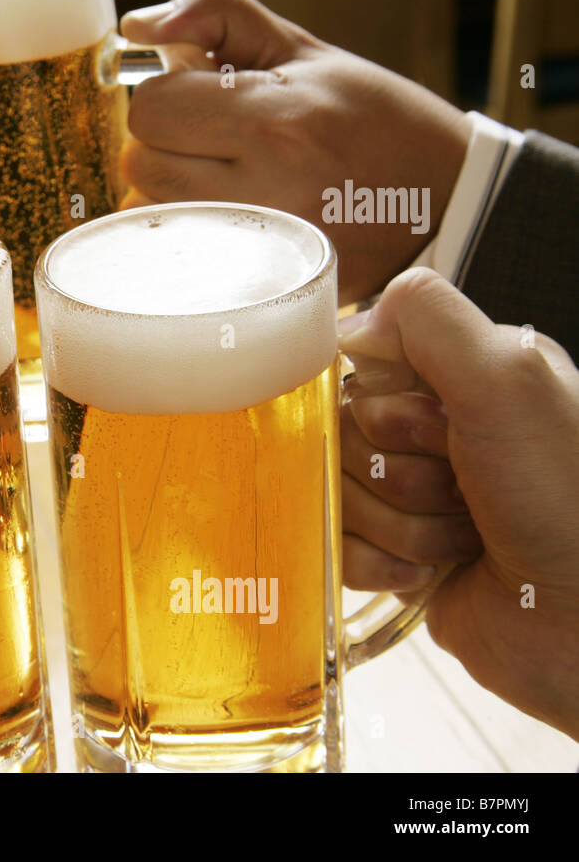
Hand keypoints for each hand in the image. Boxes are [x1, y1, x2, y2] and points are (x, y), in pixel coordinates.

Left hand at [119, 0, 472, 303]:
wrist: (448, 200)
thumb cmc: (372, 118)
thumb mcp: (302, 49)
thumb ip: (215, 16)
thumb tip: (139, 28)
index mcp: (272, 117)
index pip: (150, 109)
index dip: (165, 98)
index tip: (198, 101)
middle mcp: (263, 184)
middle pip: (141, 164)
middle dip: (163, 146)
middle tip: (210, 143)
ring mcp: (262, 242)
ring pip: (154, 214)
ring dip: (172, 194)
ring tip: (225, 180)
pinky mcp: (264, 282)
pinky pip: (182, 261)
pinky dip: (191, 239)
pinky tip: (230, 222)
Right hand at [339, 268, 578, 739]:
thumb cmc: (570, 505)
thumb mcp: (511, 381)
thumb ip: (430, 321)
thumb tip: (356, 321)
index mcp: (470, 375)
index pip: (363, 362)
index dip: (381, 401)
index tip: (430, 425)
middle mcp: (441, 429)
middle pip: (342, 429)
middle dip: (392, 468)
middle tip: (458, 485)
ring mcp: (414, 494)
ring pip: (336, 488)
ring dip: (396, 520)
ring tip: (460, 534)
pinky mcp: (394, 553)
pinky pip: (336, 543)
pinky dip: (377, 561)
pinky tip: (429, 570)